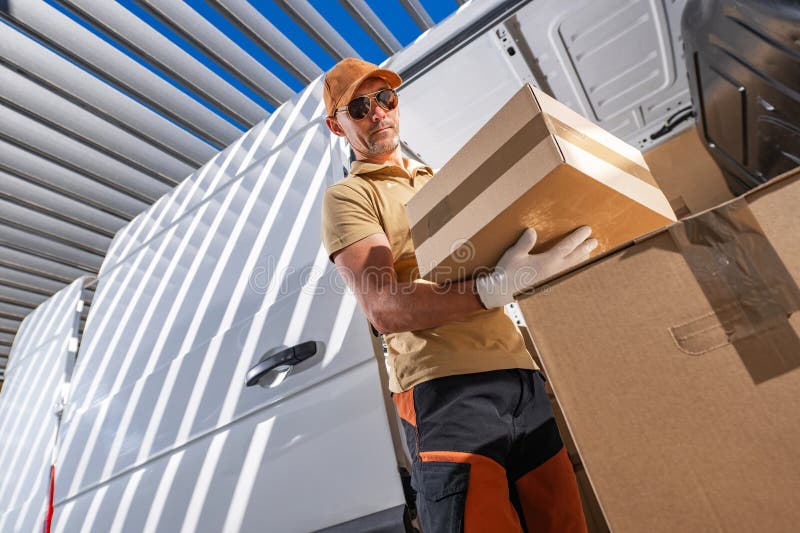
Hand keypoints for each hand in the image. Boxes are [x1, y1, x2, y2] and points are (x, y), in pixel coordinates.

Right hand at [475, 226, 597, 307]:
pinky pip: (566, 273)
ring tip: (589, 252)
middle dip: (585, 248)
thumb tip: (532, 231)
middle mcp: (553, 270)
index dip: (578, 238)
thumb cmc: (507, 272)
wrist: (502, 292)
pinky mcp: (548, 283)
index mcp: (547, 261)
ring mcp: (552, 278)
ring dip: (582, 258)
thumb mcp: (513, 254)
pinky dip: (574, 267)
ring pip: (572, 266)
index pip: (566, 246)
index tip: (587, 230)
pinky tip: (573, 266)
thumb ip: (524, 243)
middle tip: (594, 241)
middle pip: (574, 257)